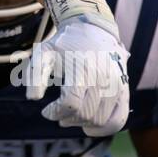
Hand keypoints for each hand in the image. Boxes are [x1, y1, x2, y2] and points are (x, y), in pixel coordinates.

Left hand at [19, 0, 128, 136]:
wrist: (93, 28)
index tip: (46, 111)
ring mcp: (117, 85)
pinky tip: (89, 126)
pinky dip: (105, 128)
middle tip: (57, 113)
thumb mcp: (44, 53)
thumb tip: (33, 98)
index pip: (71, 104)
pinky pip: (119, 119)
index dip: (55, 113)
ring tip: (70, 114)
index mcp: (83, 69)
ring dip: (81, 122)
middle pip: (85, 114)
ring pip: (100, 120)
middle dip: (66, 118)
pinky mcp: (124, 90)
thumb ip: (35, 75)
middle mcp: (103, 78)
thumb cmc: (64, 43)